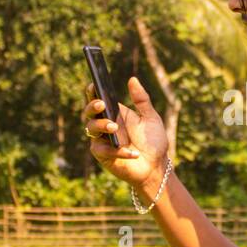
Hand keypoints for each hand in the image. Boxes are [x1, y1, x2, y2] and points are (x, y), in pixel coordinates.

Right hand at [82, 76, 168, 195]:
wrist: (157, 166)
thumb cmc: (153, 142)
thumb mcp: (150, 118)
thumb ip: (142, 100)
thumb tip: (132, 79)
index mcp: (115, 114)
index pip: (99, 101)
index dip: (92, 92)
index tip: (94, 85)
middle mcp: (106, 126)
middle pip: (90, 113)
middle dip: (92, 107)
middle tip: (101, 104)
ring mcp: (103, 141)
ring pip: (91, 129)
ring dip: (102, 125)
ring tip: (114, 127)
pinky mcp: (104, 156)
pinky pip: (103, 150)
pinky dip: (118, 151)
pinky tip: (133, 153)